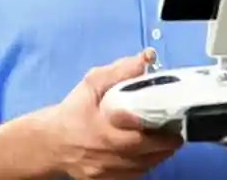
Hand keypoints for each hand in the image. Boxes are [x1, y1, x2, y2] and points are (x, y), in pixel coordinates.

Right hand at [42, 48, 182, 178]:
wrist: (50, 143)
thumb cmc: (72, 111)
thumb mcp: (91, 84)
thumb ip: (119, 71)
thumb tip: (146, 59)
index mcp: (103, 130)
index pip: (140, 134)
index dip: (162, 129)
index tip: (173, 119)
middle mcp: (106, 154)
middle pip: (148, 154)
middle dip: (166, 143)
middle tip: (175, 132)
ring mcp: (107, 172)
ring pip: (144, 167)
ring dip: (159, 155)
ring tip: (165, 141)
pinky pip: (134, 176)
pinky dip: (145, 165)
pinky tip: (147, 153)